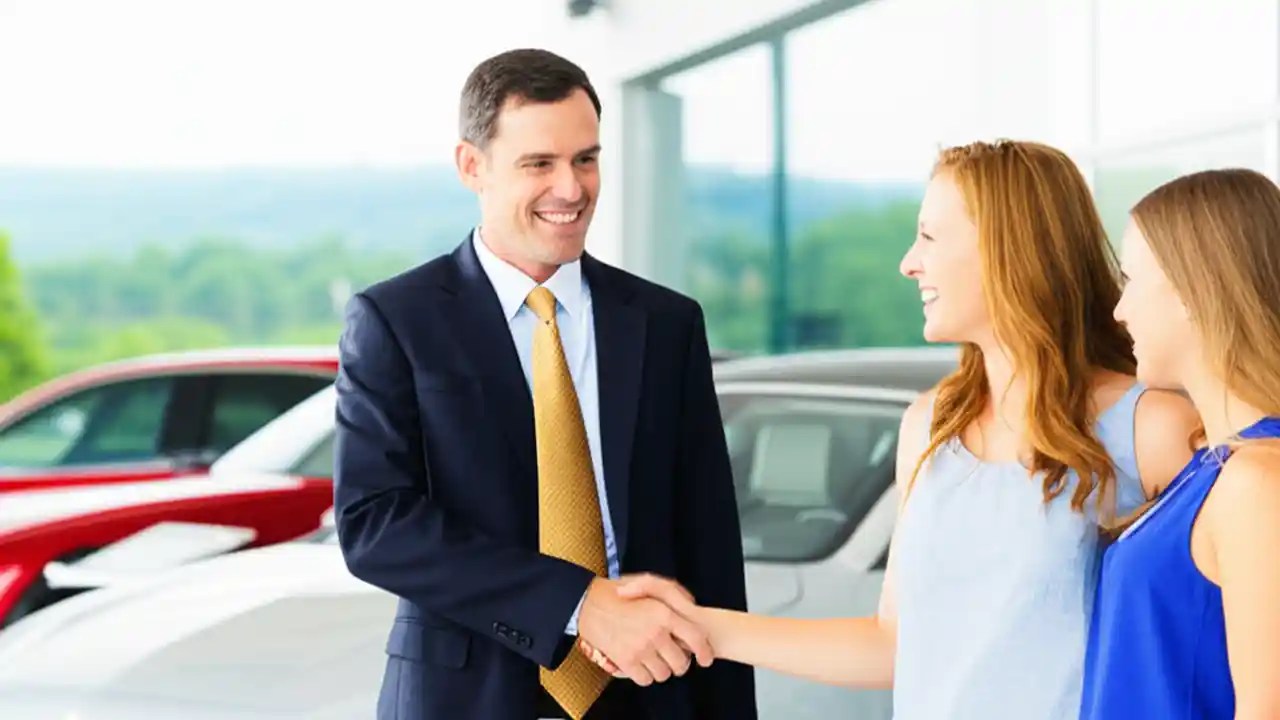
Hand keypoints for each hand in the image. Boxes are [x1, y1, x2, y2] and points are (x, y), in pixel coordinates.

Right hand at [576, 574, 711, 685]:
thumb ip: (674, 593)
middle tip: (670, 656)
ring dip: (660, 669)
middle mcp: (655, 632)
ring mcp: (640, 648)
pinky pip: (645, 680)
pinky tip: (640, 663)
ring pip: (663, 674)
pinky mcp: (625, 661)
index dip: (704, 652)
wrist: (588, 603)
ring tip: (652, 658)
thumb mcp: (650, 582)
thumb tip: (691, 608)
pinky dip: (644, 675)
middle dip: (679, 663)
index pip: (696, 638)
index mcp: (664, 613)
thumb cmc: (618, 591)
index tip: (705, 659)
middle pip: (681, 663)